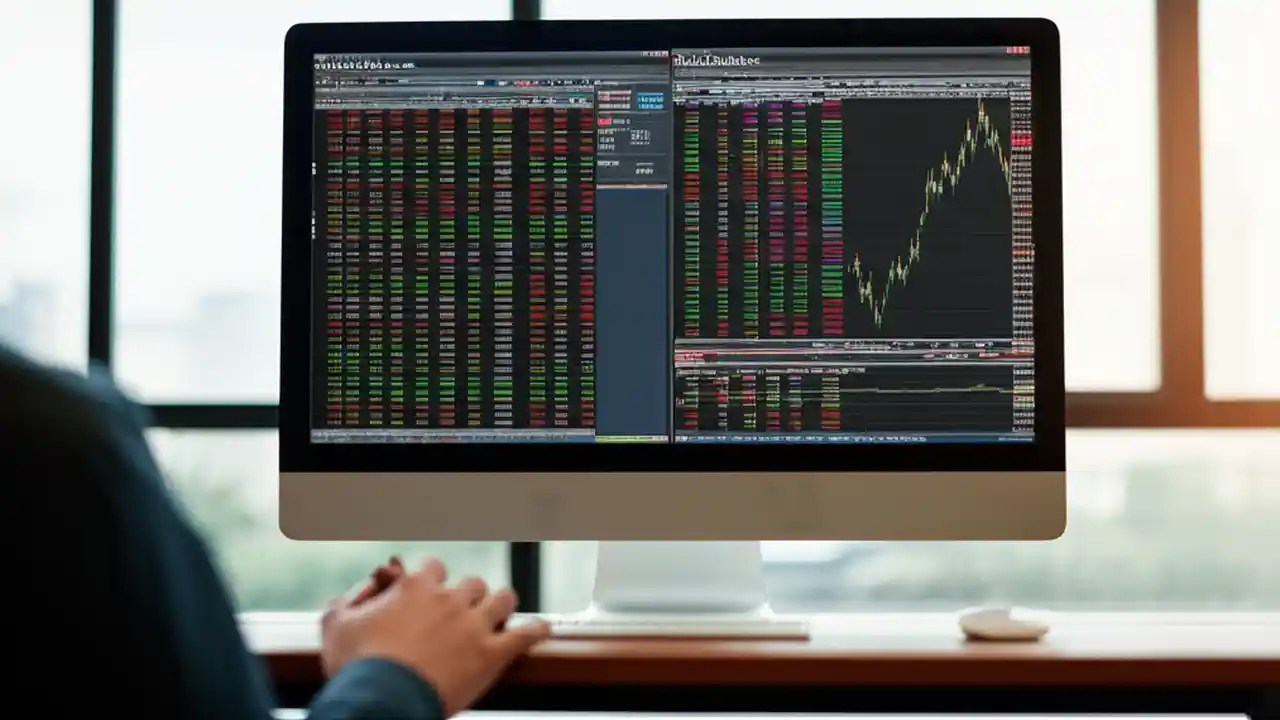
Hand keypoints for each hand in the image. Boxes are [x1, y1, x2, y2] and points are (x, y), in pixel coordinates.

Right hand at [320, 557, 550, 716]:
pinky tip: (542, 630)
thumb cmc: (357, 667)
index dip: (433, 579)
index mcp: (415, 588)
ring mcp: (475, 625)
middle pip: (472, 583)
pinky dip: (536, 630)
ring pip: (503, 599)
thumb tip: (359, 592)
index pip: (433, 567)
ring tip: (501, 613)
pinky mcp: (493, 653)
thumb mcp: (336, 626)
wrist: (382, 701)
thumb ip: (347, 601)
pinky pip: (526, 634)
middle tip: (463, 612)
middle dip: (468, 596)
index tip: (430, 591)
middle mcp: (450, 600)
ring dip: (502, 605)